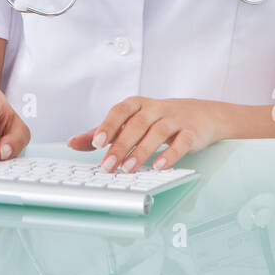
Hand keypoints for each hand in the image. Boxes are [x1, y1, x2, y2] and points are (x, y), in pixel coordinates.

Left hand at [66, 97, 221, 171]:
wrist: (201, 114)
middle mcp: (155, 109)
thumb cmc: (159, 119)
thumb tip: (73, 143)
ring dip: (142, 151)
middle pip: (136, 124)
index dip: (108, 125)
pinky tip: (159, 166)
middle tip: (108, 166)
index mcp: (137, 105)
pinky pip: (181, 142)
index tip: (96, 142)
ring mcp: (175, 119)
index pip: (120, 111)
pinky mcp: (191, 132)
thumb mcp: (131, 121)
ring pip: (157, 133)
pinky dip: (170, 154)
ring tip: (128, 169)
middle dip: (121, 146)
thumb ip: (103, 132)